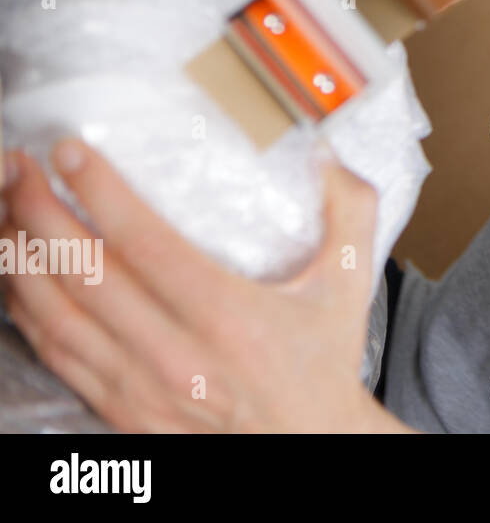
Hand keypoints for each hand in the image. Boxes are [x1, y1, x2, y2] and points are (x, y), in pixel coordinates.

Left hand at [0, 140, 412, 432]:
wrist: (309, 444)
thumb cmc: (324, 361)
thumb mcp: (348, 284)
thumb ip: (349, 212)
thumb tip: (327, 151)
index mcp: (228, 316)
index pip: (145, 244)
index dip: (100, 192)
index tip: (71, 151)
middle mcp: (175, 355)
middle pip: (83, 274)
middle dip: (39, 211)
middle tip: (22, 165)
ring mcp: (140, 387)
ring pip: (54, 316)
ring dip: (20, 258)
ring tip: (8, 208)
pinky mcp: (121, 409)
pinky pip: (54, 355)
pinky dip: (25, 311)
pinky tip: (17, 274)